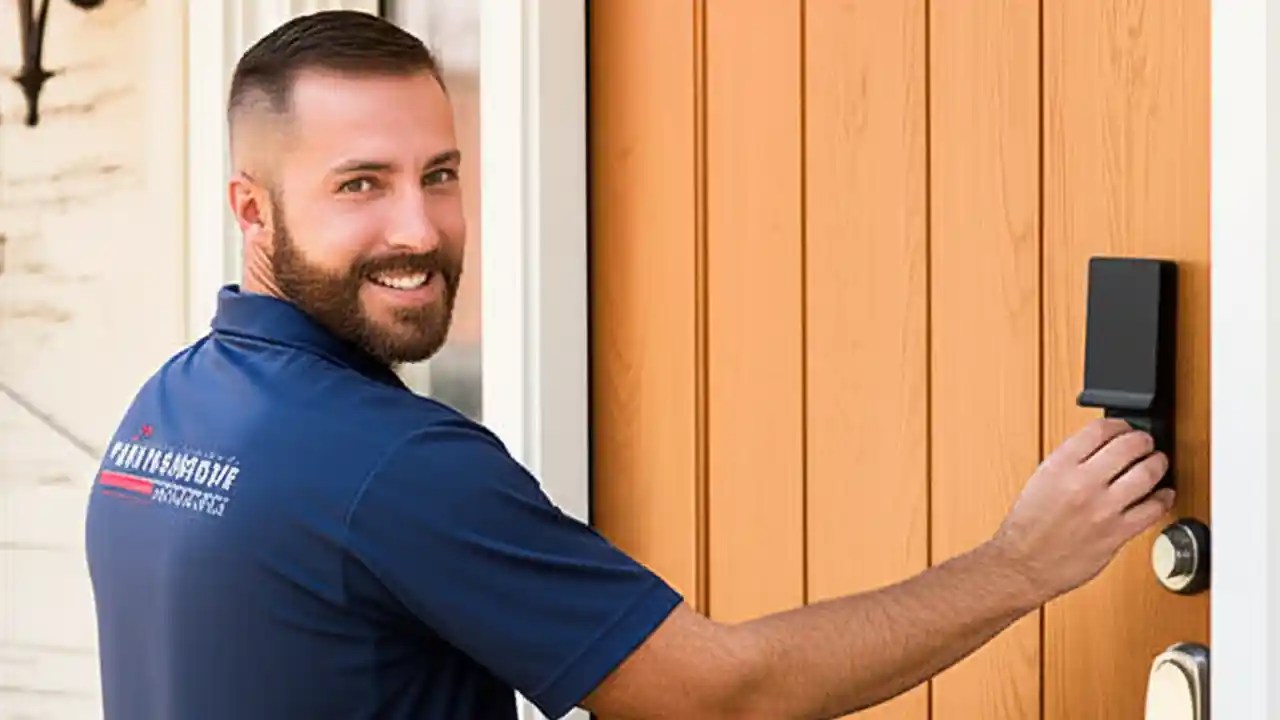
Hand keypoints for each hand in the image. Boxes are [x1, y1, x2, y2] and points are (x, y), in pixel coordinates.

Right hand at [990, 418, 1174, 604]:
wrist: (1023, 563)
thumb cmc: (1028, 526)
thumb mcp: (1042, 479)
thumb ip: (1072, 461)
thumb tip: (1101, 447)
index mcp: (1060, 465)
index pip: (1101, 429)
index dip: (1119, 424)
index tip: (1123, 428)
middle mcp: (1082, 482)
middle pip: (1130, 445)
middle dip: (1143, 440)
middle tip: (1145, 444)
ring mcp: (1103, 508)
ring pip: (1148, 473)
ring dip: (1157, 464)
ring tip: (1156, 464)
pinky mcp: (1117, 532)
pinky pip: (1153, 509)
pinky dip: (1163, 498)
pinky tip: (1161, 496)